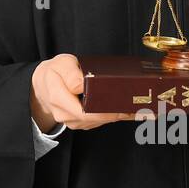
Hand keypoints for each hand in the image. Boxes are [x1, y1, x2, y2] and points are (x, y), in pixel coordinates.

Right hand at [31, 53, 151, 132]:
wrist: (42, 85)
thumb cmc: (54, 72)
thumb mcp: (60, 64)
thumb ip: (70, 73)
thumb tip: (82, 84)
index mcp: (59, 99)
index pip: (85, 111)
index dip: (107, 110)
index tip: (125, 105)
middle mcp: (66, 115)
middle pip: (97, 119)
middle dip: (121, 114)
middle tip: (145, 109)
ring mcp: (74, 122)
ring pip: (101, 122)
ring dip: (122, 116)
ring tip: (146, 111)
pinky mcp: (82, 123)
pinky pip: (100, 121)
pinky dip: (117, 116)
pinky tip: (134, 112)